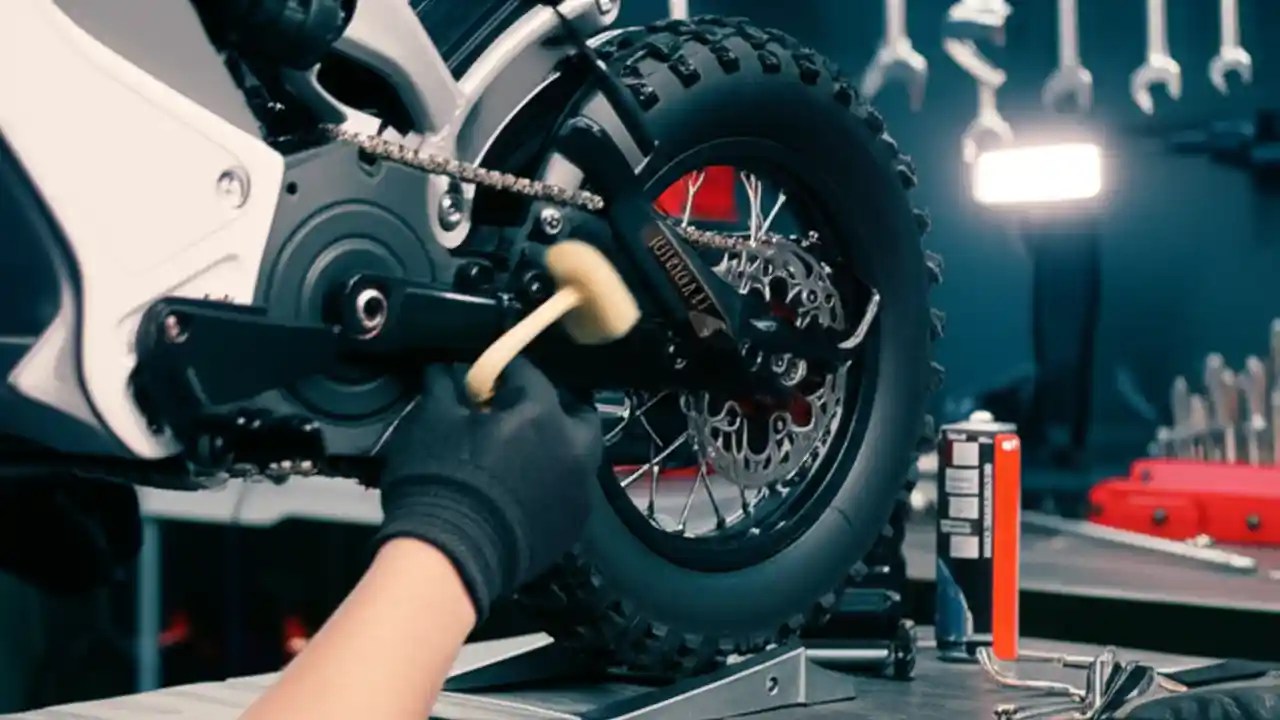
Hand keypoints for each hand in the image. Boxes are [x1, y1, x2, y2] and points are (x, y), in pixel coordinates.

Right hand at [375, 358, 602, 619]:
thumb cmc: (438, 479)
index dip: (504, 372)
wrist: (448, 556)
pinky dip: (551, 485)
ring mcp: (578, 491)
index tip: (484, 378)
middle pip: (574, 415)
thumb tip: (445, 370)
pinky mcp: (572, 527)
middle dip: (549, 409)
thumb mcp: (431, 420)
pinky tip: (523, 491)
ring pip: (576, 456)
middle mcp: (573, 448)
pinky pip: (568, 493)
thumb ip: (445, 387)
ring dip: (554, 449)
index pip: (528, 375)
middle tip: (514, 416)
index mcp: (542, 413)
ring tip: (520, 455)